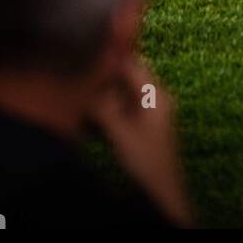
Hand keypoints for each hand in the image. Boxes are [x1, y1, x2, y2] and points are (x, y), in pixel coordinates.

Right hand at [89, 57, 191, 226]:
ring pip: (123, 95)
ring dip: (104, 97)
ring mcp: (151, 114)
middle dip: (104, 78)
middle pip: (127, 79)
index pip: (134, 65)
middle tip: (79, 77)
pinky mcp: (143, 127)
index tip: (90, 51)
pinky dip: (108, 112)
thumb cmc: (147, 162)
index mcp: (157, 96)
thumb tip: (86, 86)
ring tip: (81, 98)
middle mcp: (157, 100)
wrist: (162, 192)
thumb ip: (104, 107)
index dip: (113, 57)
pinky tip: (91, 120)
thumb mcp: (121, 133)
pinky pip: (123, 111)